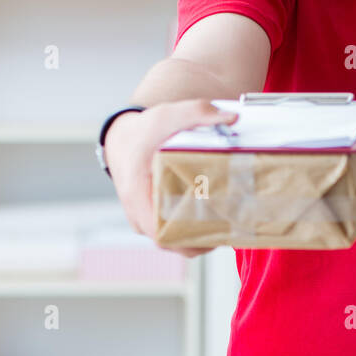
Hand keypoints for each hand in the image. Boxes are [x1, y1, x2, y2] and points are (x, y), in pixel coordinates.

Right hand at [104, 98, 239, 257]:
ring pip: (171, 241)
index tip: (214, 232)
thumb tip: (232, 118)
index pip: (160, 233)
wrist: (123, 138)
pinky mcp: (149, 218)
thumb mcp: (169, 114)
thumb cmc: (144, 130)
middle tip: (228, 228)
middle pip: (171, 243)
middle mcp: (136, 212)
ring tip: (223, 227)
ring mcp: (141, 219)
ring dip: (194, 238)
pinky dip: (187, 232)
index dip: (188, 238)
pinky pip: (169, 234)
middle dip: (200, 240)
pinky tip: (209, 223)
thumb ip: (199, 112)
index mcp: (137, 193)